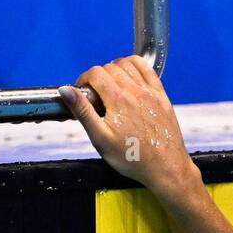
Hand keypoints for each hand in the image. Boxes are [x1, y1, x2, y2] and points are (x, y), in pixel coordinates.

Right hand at [60, 56, 200, 204]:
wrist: (166, 169)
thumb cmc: (133, 158)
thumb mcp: (100, 139)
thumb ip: (83, 112)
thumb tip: (66, 90)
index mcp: (117, 99)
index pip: (94, 73)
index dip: (84, 80)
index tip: (84, 92)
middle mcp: (135, 91)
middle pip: (110, 67)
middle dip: (98, 77)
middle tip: (96, 95)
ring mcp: (150, 92)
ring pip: (128, 64)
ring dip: (116, 69)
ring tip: (111, 86)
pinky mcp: (162, 97)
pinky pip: (148, 69)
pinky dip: (136, 66)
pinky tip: (131, 77)